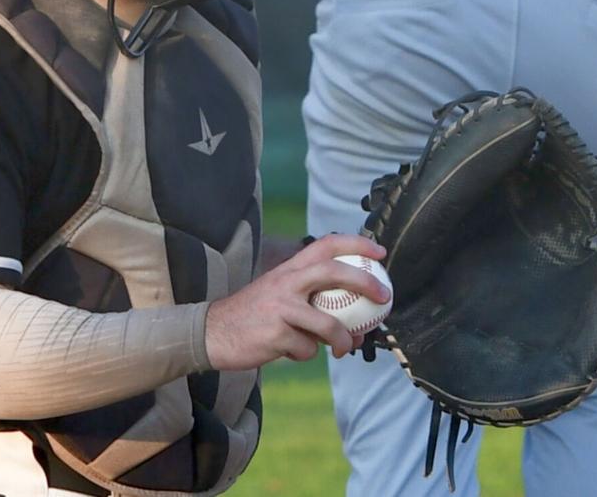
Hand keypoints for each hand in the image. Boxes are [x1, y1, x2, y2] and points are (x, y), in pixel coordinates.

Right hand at [204, 234, 389, 370]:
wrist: (212, 333)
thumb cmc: (253, 315)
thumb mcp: (278, 292)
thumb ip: (309, 295)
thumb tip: (350, 312)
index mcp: (289, 269)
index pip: (326, 244)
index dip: (356, 244)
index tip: (379, 252)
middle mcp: (286, 282)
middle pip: (331, 272)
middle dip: (363, 282)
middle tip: (383, 296)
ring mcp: (280, 308)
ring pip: (328, 324)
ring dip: (342, 340)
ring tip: (344, 349)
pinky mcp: (276, 334)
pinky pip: (307, 349)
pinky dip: (306, 353)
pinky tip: (291, 350)